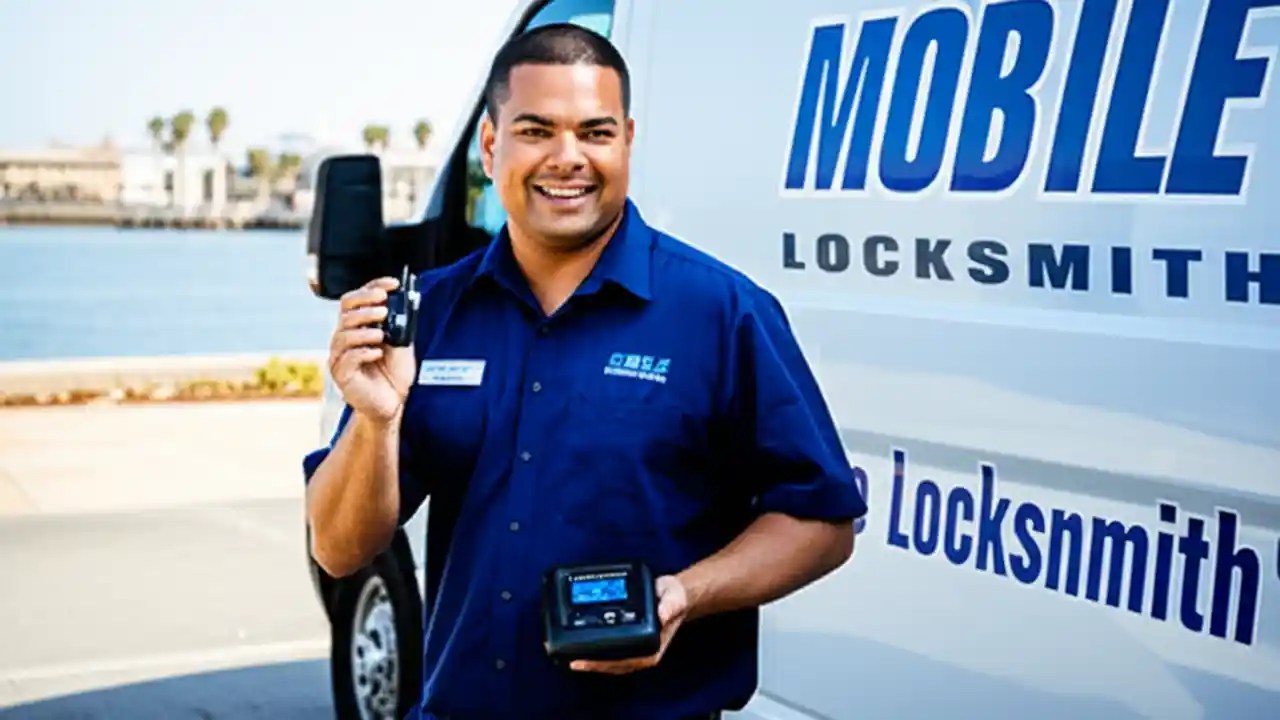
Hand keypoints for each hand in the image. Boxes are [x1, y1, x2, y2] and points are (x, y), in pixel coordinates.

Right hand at [329, 277, 415, 424]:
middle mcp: (345, 338)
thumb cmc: (394, 374)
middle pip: (346, 311)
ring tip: (382, 334)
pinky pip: (346, 359)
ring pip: (343, 335)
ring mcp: (340, 356)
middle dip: (365, 305)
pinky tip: (376, 353)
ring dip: (364, 331)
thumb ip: (400, 323)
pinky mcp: (341, 375)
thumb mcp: (401, 343)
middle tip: (383, 307)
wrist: (393, 403)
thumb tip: (410, 298)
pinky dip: (362, 353)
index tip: (392, 284)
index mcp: (357, 327)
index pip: (357, 298)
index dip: (373, 286)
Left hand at [570, 575, 688, 674]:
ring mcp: (635, 649)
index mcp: (653, 647)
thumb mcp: (674, 598)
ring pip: (611, 661)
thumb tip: (661, 615)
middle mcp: (643, 652)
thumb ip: (669, 606)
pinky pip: (611, 651)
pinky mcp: (629, 641)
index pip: (627, 662)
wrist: (674, 594)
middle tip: (574, 662)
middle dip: (593, 665)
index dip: (606, 664)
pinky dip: (597, 651)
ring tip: (573, 658)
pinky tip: (583, 647)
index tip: (588, 662)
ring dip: (593, 661)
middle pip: (615, 665)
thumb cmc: (674, 597)